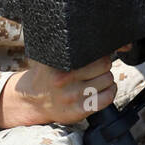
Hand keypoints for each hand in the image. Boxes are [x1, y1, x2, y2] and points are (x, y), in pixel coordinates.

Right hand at [0, 55, 117, 129]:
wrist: (33, 101)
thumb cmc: (47, 75)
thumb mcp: (50, 56)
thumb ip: (64, 45)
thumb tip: (90, 34)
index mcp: (59, 64)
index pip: (93, 53)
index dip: (100, 52)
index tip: (97, 54)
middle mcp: (65, 80)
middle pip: (104, 65)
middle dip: (104, 64)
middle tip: (98, 66)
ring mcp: (73, 97)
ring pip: (108, 80)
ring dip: (107, 78)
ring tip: (98, 78)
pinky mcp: (79, 111)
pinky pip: (107, 98)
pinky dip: (110, 91)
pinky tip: (104, 89)